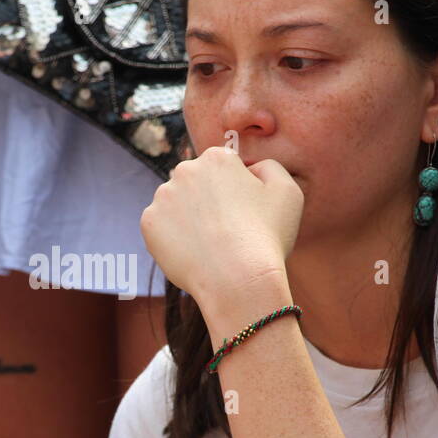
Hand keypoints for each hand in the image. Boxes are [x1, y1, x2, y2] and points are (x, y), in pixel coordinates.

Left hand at [139, 146, 303, 306]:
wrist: (238, 279)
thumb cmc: (267, 237)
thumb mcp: (288, 192)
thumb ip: (269, 168)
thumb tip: (250, 169)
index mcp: (217, 158)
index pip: (222, 168)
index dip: (234, 192)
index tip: (242, 214)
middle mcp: (185, 170)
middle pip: (195, 183)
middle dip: (206, 201)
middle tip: (225, 231)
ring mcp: (163, 196)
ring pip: (175, 205)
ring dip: (188, 218)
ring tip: (209, 244)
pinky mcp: (149, 223)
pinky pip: (161, 227)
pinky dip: (173, 238)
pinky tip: (193, 252)